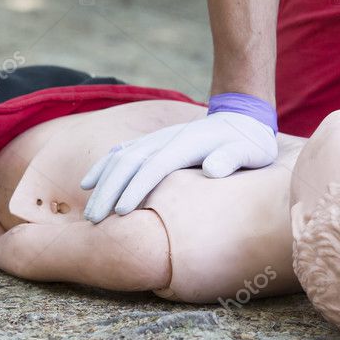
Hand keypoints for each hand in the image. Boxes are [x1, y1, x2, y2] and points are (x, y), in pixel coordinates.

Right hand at [80, 111, 277, 222]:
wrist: (243, 119)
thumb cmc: (249, 143)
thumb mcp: (250, 151)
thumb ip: (232, 158)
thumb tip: (211, 169)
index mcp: (187, 144)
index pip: (155, 167)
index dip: (137, 188)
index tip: (122, 212)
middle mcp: (167, 140)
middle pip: (129, 163)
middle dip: (110, 191)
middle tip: (95, 221)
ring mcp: (158, 139)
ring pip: (120, 157)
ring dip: (102, 183)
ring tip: (89, 211)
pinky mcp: (154, 142)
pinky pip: (122, 152)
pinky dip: (103, 166)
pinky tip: (89, 182)